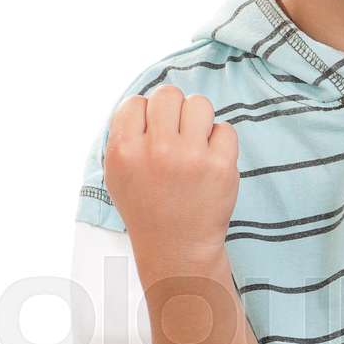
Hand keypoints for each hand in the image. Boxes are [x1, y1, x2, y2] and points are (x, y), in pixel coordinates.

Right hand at [103, 85, 239, 285]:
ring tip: (194, 144)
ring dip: (199, 120)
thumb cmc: (147, 209)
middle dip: (173, 110)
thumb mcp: (117, 174)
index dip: (146, 116)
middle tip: (176, 135)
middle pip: (168, 94)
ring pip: (199, 104)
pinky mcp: (221, 166)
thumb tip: (147, 100)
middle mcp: (156, 150)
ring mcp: (190, 157)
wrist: (177, 249)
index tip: (152, 136)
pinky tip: (209, 162)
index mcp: (124, 150)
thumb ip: (125, 136)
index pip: (136, 101)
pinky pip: (225, 128)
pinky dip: (220, 142)